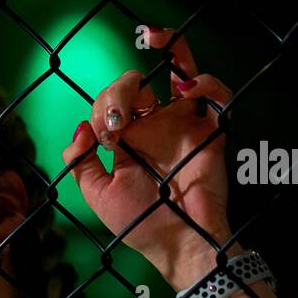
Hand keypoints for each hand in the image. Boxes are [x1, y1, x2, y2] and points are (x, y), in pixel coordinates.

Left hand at [62, 28, 234, 291]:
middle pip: (137, 83)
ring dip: (167, 53)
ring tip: (143, 77)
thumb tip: (80, 129)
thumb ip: (80, 162)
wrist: (177, 245)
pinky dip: (206, 81)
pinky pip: (217, 95)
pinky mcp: (211, 132)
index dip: (100, 107)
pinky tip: (186, 86)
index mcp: (127, 139)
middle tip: (114, 124)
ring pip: (181, 71)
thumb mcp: (98, 194)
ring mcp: (183, 125)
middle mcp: (154, 126)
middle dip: (117, 92)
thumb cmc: (138, 224)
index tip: (101, 138)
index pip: (110, 102)